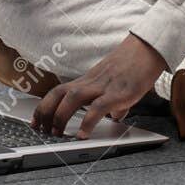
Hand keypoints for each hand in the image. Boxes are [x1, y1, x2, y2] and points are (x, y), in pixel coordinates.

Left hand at [32, 34, 166, 138]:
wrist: (148, 49)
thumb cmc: (134, 65)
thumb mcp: (117, 84)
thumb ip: (114, 102)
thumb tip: (116, 116)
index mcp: (89, 81)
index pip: (59, 91)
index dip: (44, 106)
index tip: (36, 120)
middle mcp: (91, 82)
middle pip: (59, 93)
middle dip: (45, 112)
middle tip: (40, 130)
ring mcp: (103, 86)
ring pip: (73, 98)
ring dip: (61, 116)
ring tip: (57, 134)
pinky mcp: (118, 93)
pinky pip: (98, 108)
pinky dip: (88, 122)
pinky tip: (83, 135)